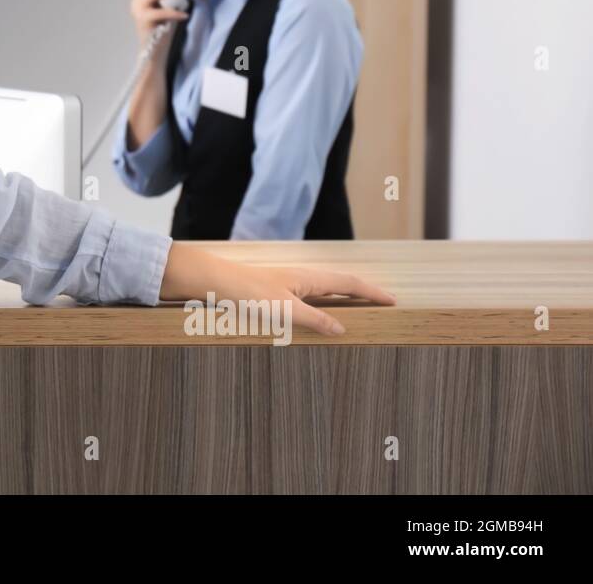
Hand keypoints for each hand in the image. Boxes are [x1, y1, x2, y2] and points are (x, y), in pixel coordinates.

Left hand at [159, 242, 396, 335]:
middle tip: (384, 303)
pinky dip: (324, 304)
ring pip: (325, 290)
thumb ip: (314, 319)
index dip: (373, 291)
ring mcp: (289, 284)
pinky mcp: (276, 292)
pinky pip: (309, 297)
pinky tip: (320, 314)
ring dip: (344, 298)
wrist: (213, 281)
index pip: (350, 283)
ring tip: (360, 309)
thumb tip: (342, 329)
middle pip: (340, 284)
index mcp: (309, 279)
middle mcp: (301, 278)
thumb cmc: (247, 292)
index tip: (394, 300)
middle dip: (363, 292)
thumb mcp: (284, 310)